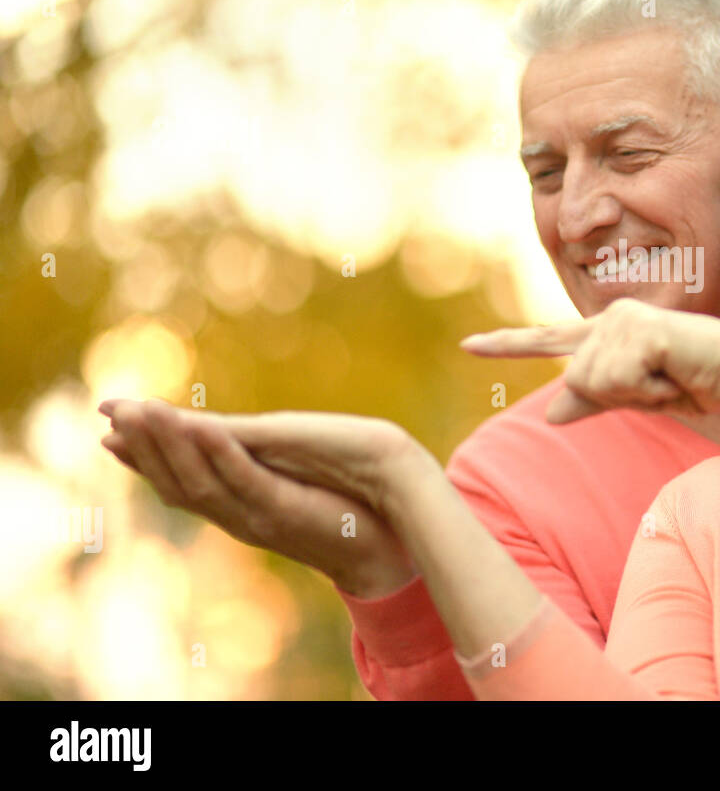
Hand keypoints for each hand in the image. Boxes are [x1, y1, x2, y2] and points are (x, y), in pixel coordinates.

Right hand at [99, 399, 418, 597]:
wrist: (386, 534)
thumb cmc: (344, 506)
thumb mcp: (290, 482)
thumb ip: (261, 468)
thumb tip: (240, 442)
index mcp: (236, 508)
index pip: (176, 483)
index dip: (141, 459)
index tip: (108, 430)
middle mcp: (239, 516)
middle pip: (175, 482)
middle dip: (142, 446)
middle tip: (110, 412)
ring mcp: (259, 513)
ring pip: (200, 480)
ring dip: (169, 442)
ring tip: (142, 409)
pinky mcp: (285, 505)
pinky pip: (244, 478)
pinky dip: (220, 453)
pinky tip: (203, 426)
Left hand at [460, 297, 719, 423]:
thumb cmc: (696, 387)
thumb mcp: (636, 400)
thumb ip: (593, 401)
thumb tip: (549, 414)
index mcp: (607, 333)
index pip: (548, 340)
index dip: (507, 344)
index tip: (468, 345)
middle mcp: (611, 318)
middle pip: (575, 378)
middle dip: (618, 396)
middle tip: (663, 386)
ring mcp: (625, 319)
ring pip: (592, 381)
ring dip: (635, 394)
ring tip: (671, 379)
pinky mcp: (641, 329)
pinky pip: (618, 380)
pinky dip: (649, 391)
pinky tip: (676, 374)